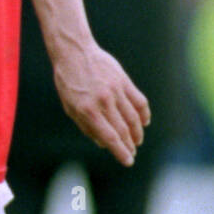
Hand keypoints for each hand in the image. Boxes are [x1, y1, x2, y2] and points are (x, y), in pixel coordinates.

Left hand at [52, 42, 150, 165]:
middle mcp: (103, 101)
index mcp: (87, 110)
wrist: (74, 52)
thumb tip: (104, 144)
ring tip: (137, 141)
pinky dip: (144, 115)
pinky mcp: (124, 81)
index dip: (120, 152)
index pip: (109, 137)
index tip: (128, 161)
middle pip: (123, 130)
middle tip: (131, 152)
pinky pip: (140, 102)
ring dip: (137, 133)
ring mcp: (115, 90)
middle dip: (129, 145)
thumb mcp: (69, 106)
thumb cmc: (69, 81)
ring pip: (133, 118)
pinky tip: (143, 122)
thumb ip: (86, 126)